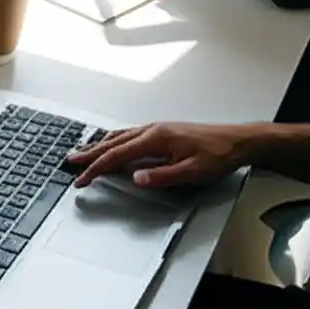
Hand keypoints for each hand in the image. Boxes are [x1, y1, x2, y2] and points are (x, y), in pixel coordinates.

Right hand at [68, 123, 249, 189]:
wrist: (238, 140)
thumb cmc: (218, 154)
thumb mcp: (192, 171)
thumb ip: (162, 176)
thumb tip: (136, 179)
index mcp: (155, 138)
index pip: (117, 155)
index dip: (97, 168)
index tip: (83, 179)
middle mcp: (152, 130)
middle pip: (112, 142)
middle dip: (90, 153)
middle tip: (70, 162)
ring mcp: (156, 129)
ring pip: (119, 136)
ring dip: (99, 145)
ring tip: (83, 152)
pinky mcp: (162, 132)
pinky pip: (129, 135)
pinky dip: (113, 141)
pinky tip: (112, 143)